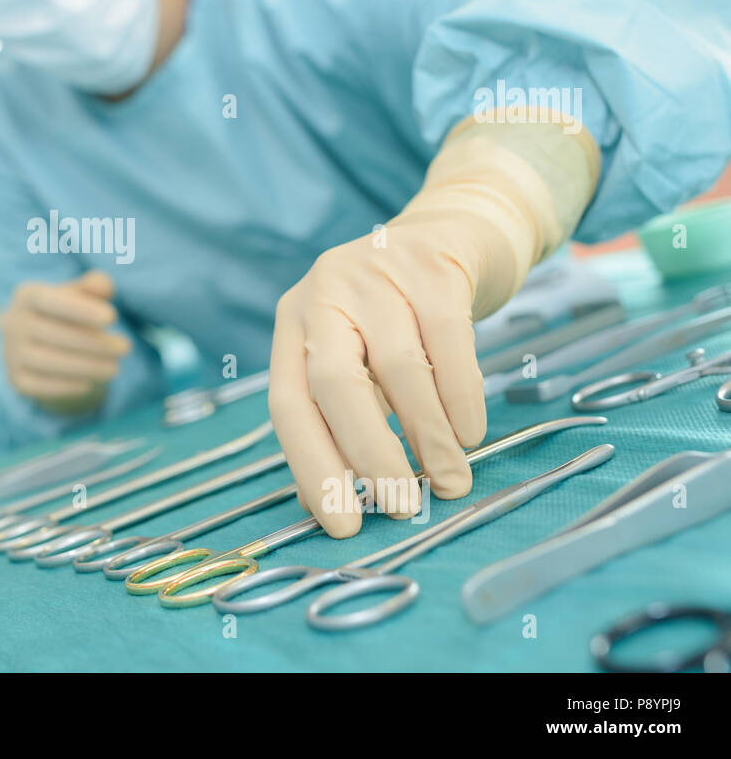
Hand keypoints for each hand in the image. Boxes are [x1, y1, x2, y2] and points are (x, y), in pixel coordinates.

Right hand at [2, 270, 130, 412]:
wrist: (37, 343)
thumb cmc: (66, 313)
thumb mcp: (79, 295)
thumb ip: (92, 286)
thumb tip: (104, 286)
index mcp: (26, 295)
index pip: (49, 300)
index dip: (80, 309)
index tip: (112, 318)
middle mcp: (12, 323)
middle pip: (53, 334)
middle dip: (94, 343)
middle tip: (125, 348)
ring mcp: (11, 353)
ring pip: (47, 362)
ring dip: (86, 366)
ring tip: (115, 368)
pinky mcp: (17, 379)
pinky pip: (40, 386)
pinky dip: (67, 386)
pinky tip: (91, 383)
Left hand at [269, 216, 488, 538]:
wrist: (456, 233)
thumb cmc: (401, 319)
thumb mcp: (359, 358)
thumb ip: (340, 416)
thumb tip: (326, 504)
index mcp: (294, 323)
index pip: (288, 403)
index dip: (312, 466)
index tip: (343, 525)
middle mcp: (324, 292)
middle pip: (334, 383)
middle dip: (368, 454)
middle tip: (401, 507)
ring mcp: (376, 271)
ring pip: (399, 368)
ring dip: (428, 437)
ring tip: (450, 480)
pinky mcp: (433, 264)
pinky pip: (450, 344)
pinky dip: (461, 399)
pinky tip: (471, 433)